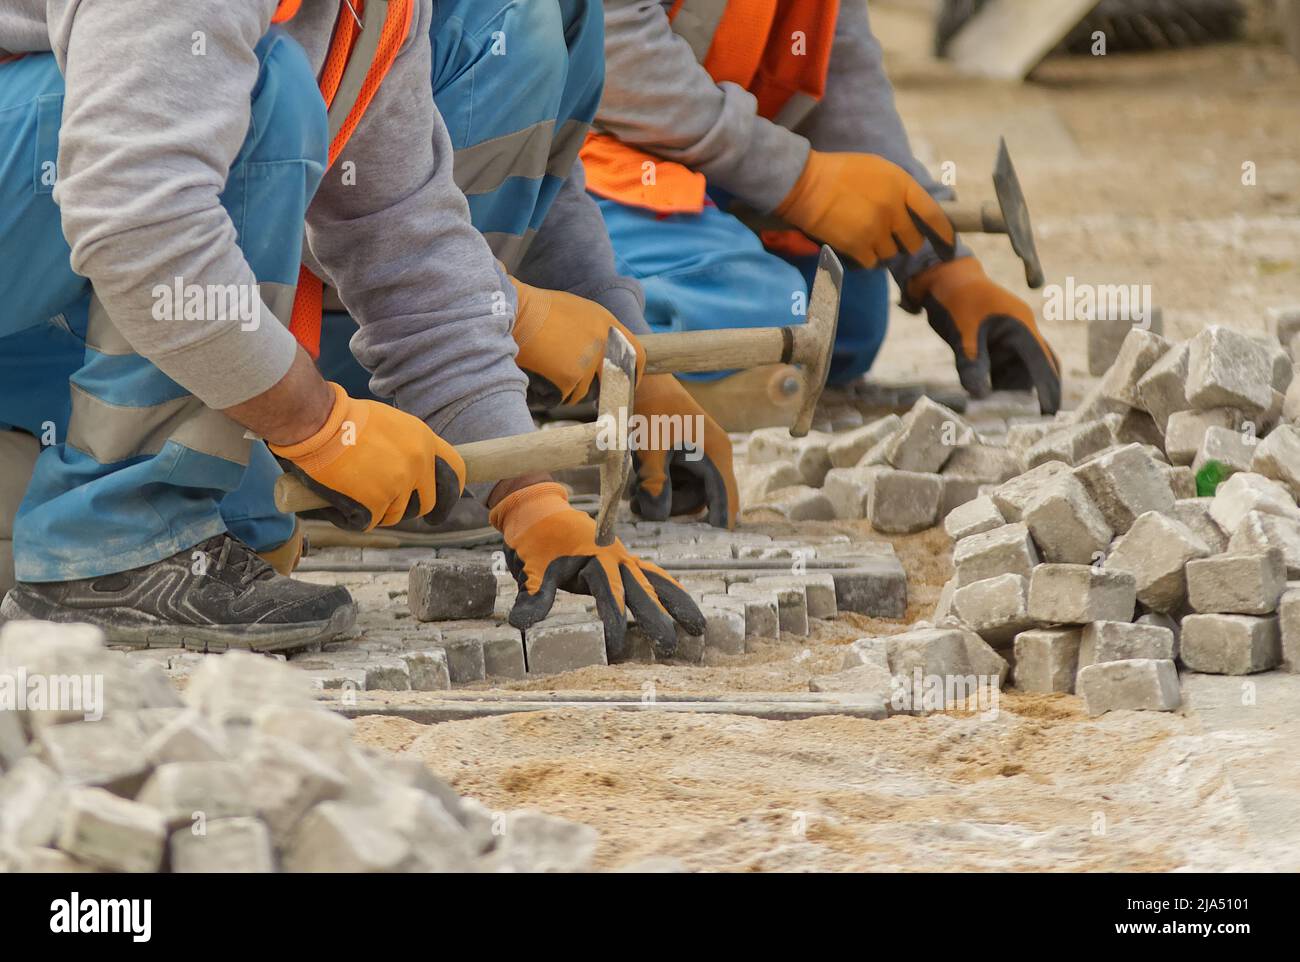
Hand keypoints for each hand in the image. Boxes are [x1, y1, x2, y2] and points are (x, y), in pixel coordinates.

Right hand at [269, 382, 465, 530]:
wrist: (318, 423)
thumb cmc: (345, 418)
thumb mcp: (391, 422)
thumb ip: (408, 446)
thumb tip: (415, 469)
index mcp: (424, 441)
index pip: (455, 473)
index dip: (450, 493)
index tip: (441, 506)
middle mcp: (418, 464)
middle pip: (426, 503)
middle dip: (410, 510)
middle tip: (389, 509)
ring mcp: (398, 485)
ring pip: (395, 515)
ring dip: (377, 512)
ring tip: (353, 495)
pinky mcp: (375, 503)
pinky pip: (369, 523)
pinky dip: (352, 519)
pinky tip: (338, 506)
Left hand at [489, 482, 704, 657]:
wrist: (540, 511)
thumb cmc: (535, 543)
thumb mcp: (531, 570)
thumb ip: (534, 597)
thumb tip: (520, 624)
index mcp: (593, 559)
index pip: (610, 596)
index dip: (615, 623)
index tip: (618, 649)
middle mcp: (614, 558)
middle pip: (641, 591)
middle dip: (657, 619)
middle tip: (670, 647)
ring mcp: (623, 558)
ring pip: (657, 582)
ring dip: (678, 604)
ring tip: (699, 628)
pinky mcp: (625, 560)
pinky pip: (654, 574)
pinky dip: (671, 589)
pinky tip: (687, 606)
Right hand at [509, 278, 646, 405]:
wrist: (516, 311)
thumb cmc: (539, 309)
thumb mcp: (578, 311)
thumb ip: (597, 329)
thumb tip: (608, 353)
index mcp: (606, 322)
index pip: (636, 353)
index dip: (634, 372)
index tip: (628, 384)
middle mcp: (603, 341)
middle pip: (616, 378)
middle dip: (607, 392)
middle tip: (596, 400)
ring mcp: (589, 360)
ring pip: (586, 390)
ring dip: (571, 389)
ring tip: (550, 370)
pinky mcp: (571, 376)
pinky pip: (567, 395)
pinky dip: (556, 392)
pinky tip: (543, 374)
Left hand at [630, 374, 737, 528]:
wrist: (641, 377)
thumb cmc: (651, 408)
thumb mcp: (651, 448)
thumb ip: (655, 483)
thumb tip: (657, 515)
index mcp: (716, 453)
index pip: (727, 497)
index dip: (720, 522)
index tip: (714, 545)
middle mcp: (714, 455)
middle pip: (703, 499)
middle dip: (675, 509)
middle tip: (645, 509)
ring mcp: (700, 454)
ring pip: (688, 492)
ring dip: (665, 499)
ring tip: (636, 497)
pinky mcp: (686, 453)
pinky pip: (679, 480)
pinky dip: (662, 486)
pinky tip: (639, 484)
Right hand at [775, 150, 956, 268]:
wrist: (807, 184)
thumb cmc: (839, 171)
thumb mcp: (877, 168)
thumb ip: (898, 187)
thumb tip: (910, 206)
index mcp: (901, 185)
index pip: (933, 214)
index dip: (943, 231)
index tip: (947, 242)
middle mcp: (894, 209)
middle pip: (913, 240)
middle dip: (905, 241)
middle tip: (891, 238)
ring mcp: (876, 229)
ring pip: (891, 253)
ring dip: (881, 250)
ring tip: (866, 239)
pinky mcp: (858, 246)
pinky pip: (872, 263)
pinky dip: (865, 259)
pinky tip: (855, 247)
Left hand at [910, 257, 1060, 413]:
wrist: (942, 277)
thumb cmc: (956, 299)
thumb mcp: (962, 332)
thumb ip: (971, 363)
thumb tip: (980, 395)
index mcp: (1021, 326)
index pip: (1042, 362)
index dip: (1048, 388)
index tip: (1051, 412)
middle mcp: (1020, 332)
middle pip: (1038, 365)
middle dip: (1038, 390)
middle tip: (1038, 418)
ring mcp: (1007, 336)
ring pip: (1019, 368)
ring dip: (1013, 388)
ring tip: (1007, 413)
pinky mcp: (993, 340)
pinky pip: (1002, 365)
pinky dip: (998, 381)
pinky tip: (990, 397)